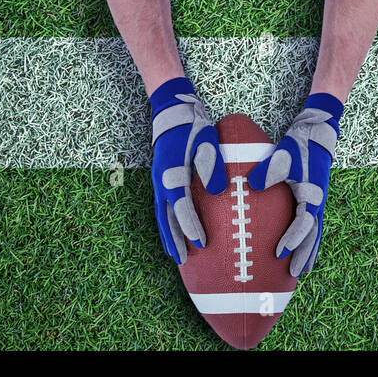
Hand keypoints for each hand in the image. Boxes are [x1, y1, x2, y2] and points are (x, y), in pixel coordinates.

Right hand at [151, 93, 226, 263]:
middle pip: (166, 217)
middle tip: (183, 262)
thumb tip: (219, 191)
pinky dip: (167, 225)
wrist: (173, 114)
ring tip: (176, 256)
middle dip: (175, 240)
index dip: (191, 225)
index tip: (203, 242)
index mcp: (172, 173)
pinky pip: (162, 208)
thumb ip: (211, 166)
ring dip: (168, 236)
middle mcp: (161, 181)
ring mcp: (158, 182)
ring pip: (161, 216)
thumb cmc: (194, 129)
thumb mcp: (207, 142)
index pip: (181, 205)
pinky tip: (174, 236)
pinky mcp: (160, 181)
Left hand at [249, 106, 338, 276]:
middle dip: (304, 254)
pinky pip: (312, 225)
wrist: (316, 135)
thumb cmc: (298, 146)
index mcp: (312, 195)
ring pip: (314, 233)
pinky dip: (308, 240)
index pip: (304, 223)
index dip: (292, 239)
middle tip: (293, 273)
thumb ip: (268, 172)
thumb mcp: (283, 157)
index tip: (278, 252)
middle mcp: (317, 202)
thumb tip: (253, 185)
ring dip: (308, 251)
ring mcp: (317, 202)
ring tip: (301, 271)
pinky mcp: (313, 200)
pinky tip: (300, 249)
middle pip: (312, 235)